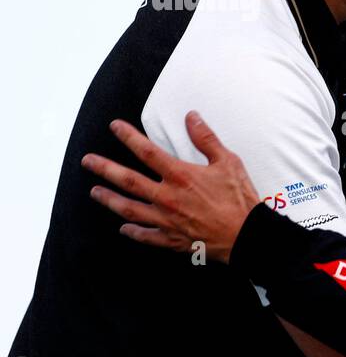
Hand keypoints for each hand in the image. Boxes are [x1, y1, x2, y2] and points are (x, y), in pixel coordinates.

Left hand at [80, 111, 259, 263]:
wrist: (247, 235)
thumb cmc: (240, 198)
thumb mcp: (229, 162)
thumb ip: (206, 139)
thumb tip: (191, 117)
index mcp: (181, 176)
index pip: (147, 152)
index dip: (129, 137)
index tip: (115, 127)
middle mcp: (168, 197)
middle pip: (128, 180)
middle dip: (105, 169)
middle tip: (88, 162)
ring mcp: (167, 219)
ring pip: (130, 208)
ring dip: (110, 199)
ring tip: (95, 192)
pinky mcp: (172, 239)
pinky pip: (146, 235)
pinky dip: (133, 231)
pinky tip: (124, 227)